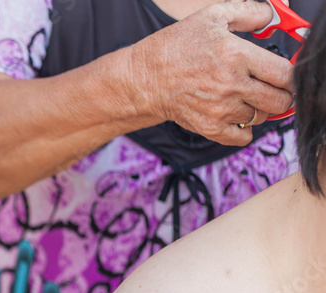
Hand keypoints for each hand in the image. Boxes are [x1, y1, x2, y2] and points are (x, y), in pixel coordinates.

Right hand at [130, 1, 294, 145]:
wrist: (144, 79)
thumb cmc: (175, 48)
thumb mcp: (211, 17)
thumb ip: (247, 13)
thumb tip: (269, 17)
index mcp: (237, 56)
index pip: (285, 74)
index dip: (290, 75)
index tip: (284, 74)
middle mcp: (231, 86)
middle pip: (280, 101)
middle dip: (281, 95)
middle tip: (272, 89)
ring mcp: (221, 110)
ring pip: (261, 117)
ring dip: (258, 109)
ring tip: (245, 98)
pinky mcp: (209, 127)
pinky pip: (242, 137)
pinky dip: (244, 129)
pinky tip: (235, 116)